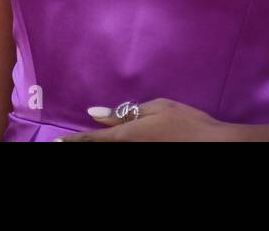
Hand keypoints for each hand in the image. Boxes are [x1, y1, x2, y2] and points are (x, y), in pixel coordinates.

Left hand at [54, 98, 236, 141]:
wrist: (212, 146)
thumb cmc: (186, 122)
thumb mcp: (158, 107)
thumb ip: (125, 113)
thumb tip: (96, 115)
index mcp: (127, 135)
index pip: (92, 139)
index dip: (72, 141)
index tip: (56, 143)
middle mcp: (128, 151)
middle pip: (99, 150)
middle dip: (81, 146)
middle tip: (62, 144)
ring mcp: (139, 158)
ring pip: (113, 154)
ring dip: (97, 148)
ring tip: (83, 141)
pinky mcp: (148, 161)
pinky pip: (127, 156)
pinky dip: (116, 148)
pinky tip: (114, 144)